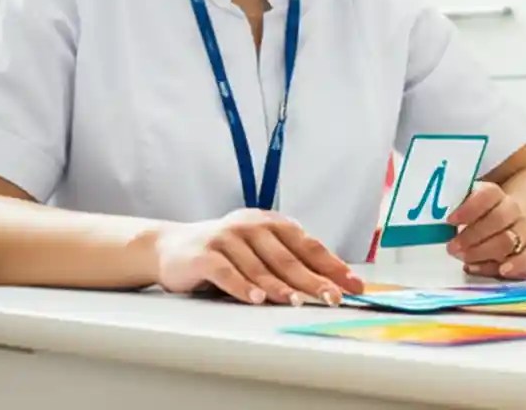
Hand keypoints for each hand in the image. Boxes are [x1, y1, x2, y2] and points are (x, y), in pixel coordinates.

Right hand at [155, 209, 363, 305]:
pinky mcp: (204, 254)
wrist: (171, 246)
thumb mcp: (259, 250)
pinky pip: (227, 272)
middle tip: (332, 298)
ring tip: (296, 302)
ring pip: (259, 267)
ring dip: (280, 287)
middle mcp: (251, 226)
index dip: (333, 266)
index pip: (309, 246)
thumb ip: (287, 262)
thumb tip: (330, 285)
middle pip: (288, 258)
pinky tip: (257, 299)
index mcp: (272, 223)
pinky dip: (243, 287)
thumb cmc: (225, 252)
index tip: (353, 285)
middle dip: (313, 280)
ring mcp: (227, 238)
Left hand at [445, 181, 525, 278]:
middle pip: (498, 219)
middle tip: (451, 247)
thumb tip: (432, 216)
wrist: (508, 223)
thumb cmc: (476, 217)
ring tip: (464, 259)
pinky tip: (501, 270)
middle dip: (472, 235)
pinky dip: (515, 265)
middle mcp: (512, 211)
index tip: (450, 220)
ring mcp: (523, 231)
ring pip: (508, 240)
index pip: (488, 195)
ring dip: (484, 252)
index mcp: (495, 195)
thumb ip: (453, 209)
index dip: (470, 207)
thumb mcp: (465, 207)